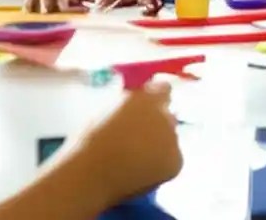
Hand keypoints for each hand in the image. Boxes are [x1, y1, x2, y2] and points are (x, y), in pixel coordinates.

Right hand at [74, 82, 182, 205]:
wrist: (91, 175)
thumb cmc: (89, 144)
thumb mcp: (107, 113)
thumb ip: (129, 106)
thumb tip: (138, 107)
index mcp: (145, 99)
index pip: (164, 89)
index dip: (156, 100)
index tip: (148, 110)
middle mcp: (164, 114)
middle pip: (167, 117)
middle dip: (156, 126)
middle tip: (137, 142)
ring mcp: (173, 138)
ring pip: (170, 139)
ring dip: (159, 146)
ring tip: (134, 161)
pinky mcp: (177, 161)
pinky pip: (173, 160)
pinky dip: (162, 166)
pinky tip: (141, 173)